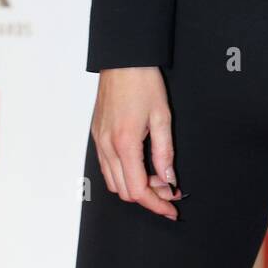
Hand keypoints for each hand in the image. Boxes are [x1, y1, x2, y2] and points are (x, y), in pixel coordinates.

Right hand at [91, 67, 183, 219]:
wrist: (122, 59)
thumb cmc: (143, 82)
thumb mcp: (162, 116)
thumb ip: (165, 152)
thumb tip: (168, 178)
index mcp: (124, 143)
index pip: (138, 189)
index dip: (156, 204)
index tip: (171, 208)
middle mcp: (106, 146)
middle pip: (124, 191)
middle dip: (149, 197)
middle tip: (170, 190)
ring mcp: (98, 141)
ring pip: (113, 182)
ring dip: (135, 186)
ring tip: (158, 177)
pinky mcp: (96, 135)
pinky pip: (107, 167)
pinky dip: (124, 174)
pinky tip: (141, 165)